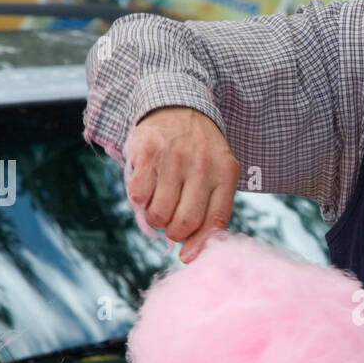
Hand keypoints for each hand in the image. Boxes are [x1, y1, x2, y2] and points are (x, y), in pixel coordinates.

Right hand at [125, 106, 240, 261]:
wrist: (178, 106)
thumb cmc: (199, 153)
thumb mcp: (217, 174)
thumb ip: (210, 210)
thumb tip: (189, 255)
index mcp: (225, 173)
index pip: (215, 221)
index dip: (199, 244)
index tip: (186, 256)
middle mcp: (202, 165)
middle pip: (185, 222)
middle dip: (174, 232)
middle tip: (171, 222)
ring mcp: (174, 157)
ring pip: (159, 214)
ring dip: (155, 218)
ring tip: (159, 203)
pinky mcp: (148, 151)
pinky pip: (138, 195)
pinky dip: (139, 201)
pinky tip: (147, 187)